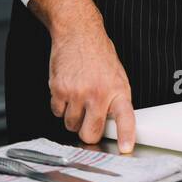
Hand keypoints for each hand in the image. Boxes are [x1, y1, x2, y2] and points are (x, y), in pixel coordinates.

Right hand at [29, 0, 135, 150]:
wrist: (78, 32)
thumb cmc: (98, 53)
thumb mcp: (117, 74)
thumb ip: (116, 98)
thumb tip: (113, 122)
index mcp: (117, 90)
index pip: (125, 117)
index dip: (125, 135)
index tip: (125, 149)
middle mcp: (98, 93)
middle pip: (90, 134)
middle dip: (88, 132)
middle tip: (89, 121)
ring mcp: (77, 93)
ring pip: (71, 125)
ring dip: (73, 117)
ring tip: (78, 97)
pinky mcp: (59, 90)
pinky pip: (56, 112)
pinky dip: (60, 106)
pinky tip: (67, 90)